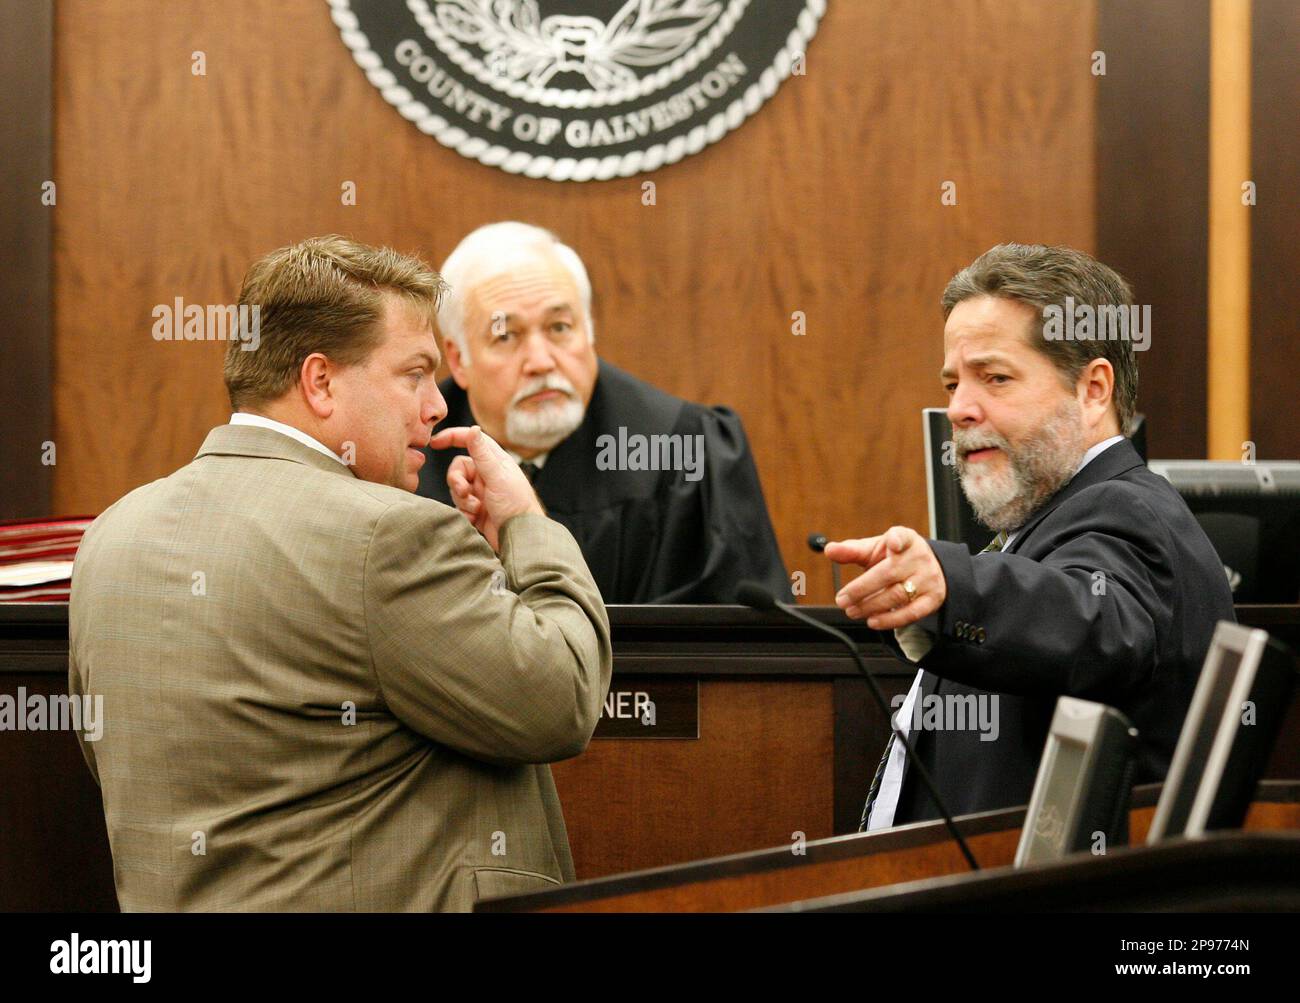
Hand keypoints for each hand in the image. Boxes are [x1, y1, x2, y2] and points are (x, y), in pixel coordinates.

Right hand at [430, 426, 543, 551]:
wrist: (519, 538)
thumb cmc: (516, 505)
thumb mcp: (497, 477)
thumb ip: (482, 454)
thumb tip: (473, 429)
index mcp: (495, 461)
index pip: (471, 440)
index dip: (452, 437)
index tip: (434, 443)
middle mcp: (487, 474)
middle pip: (458, 469)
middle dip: (457, 482)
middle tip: (465, 493)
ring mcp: (481, 492)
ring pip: (456, 488)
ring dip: (462, 500)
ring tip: (476, 510)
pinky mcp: (476, 509)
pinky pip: (459, 505)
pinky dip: (464, 512)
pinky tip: (476, 519)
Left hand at [825, 526, 946, 629]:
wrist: (924, 570)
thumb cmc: (894, 558)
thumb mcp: (874, 550)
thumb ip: (851, 550)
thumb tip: (829, 550)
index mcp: (905, 539)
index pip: (903, 536)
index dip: (897, 540)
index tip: (892, 543)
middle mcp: (919, 557)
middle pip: (889, 573)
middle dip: (862, 588)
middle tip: (842, 600)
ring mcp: (928, 578)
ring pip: (898, 595)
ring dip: (871, 606)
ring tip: (852, 610)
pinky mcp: (932, 599)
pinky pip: (911, 613)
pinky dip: (890, 620)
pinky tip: (873, 621)